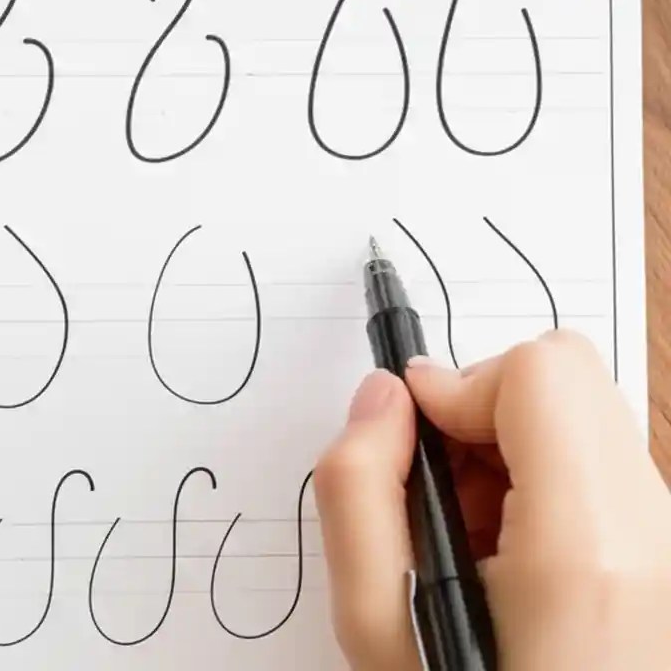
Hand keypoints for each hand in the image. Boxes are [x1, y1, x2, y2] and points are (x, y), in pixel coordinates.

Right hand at [314, 329, 670, 669]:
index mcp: (592, 549)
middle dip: (481, 418)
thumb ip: (358, 492)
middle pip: (569, 383)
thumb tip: (381, 402)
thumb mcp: (377, 629)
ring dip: (511, 457)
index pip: (540, 370)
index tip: (406, 437)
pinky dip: (546, 491)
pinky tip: (511, 567)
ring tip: (471, 546)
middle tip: (436, 500)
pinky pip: (608, 475)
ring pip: (588, 425)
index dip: (456, 386)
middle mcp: (662, 538)